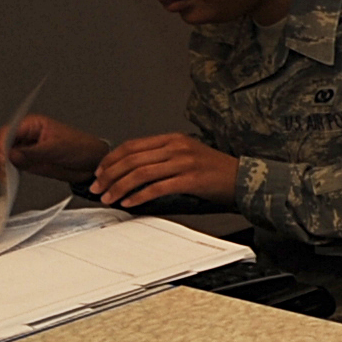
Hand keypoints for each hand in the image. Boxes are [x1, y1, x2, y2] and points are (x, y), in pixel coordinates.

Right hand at [0, 112, 111, 184]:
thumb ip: (33, 152)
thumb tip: (12, 155)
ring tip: (4, 176)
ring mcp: (26, 149)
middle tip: (2, 168)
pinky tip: (7, 178)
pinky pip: (11, 166)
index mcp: (32, 124)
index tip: (3, 157)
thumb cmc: (81, 147)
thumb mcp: (57, 148)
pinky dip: (6, 172)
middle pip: (1, 143)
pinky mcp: (28, 162)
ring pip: (3, 155)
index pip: (9, 131)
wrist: (91, 162)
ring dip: (0, 166)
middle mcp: (26, 135)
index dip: (2, 143)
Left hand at [87, 134, 241, 207]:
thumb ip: (163, 158)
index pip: (132, 146)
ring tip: (109, 198)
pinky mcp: (191, 179)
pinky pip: (157, 187)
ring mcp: (184, 162)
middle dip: (109, 175)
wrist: (244, 179)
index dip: (111, 159)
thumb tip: (133, 171)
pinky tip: (130, 203)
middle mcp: (177, 147)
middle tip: (97, 188)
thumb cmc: (215, 171)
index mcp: (173, 138)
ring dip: (120, 187)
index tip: (99, 172)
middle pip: (132, 159)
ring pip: (141, 173)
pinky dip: (139, 196)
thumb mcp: (188, 155)